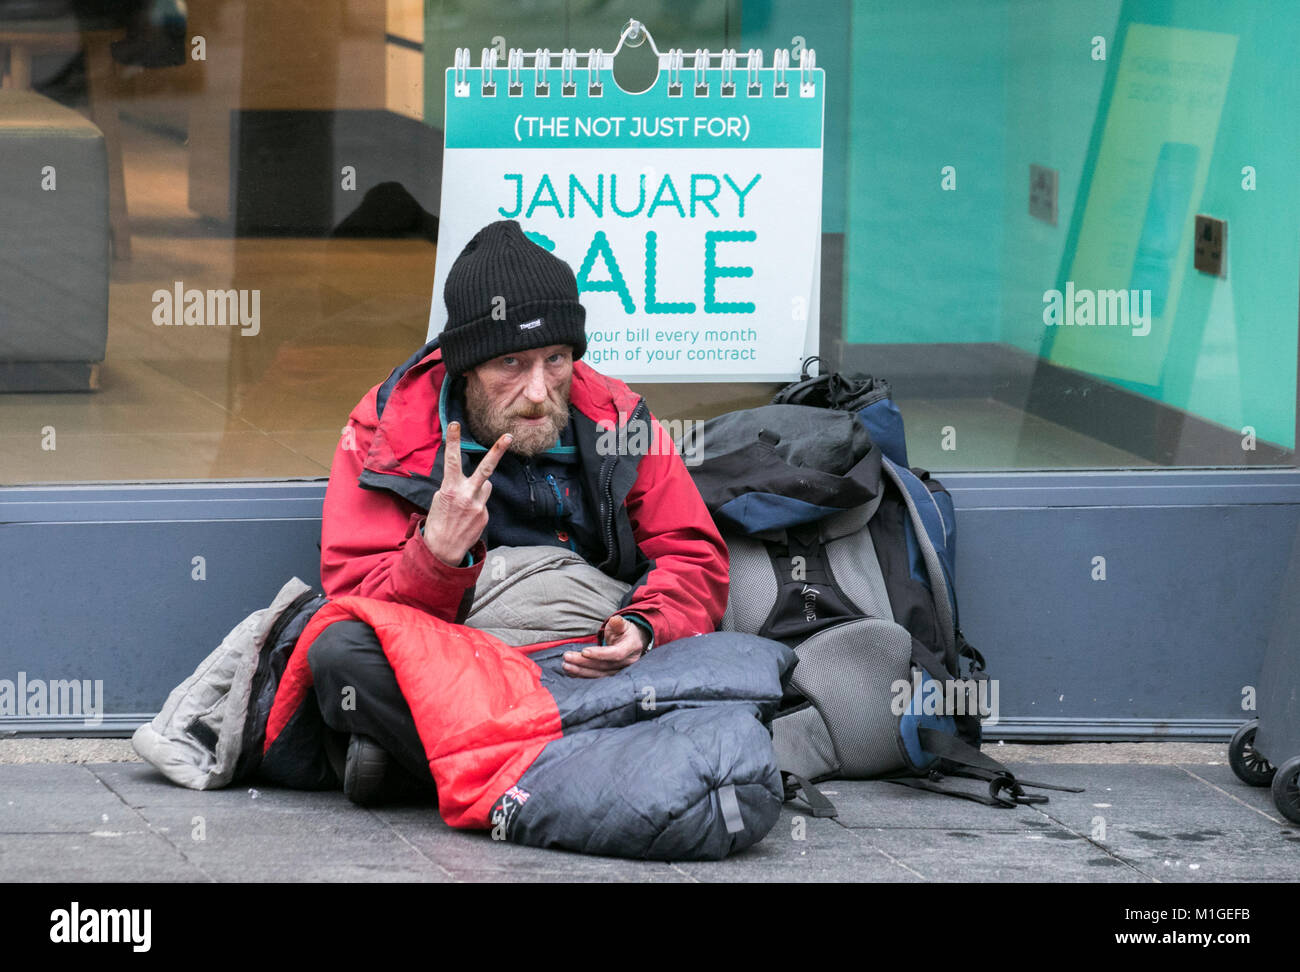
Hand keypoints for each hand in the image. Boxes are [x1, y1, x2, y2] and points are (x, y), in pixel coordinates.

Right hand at [423, 421, 511, 565]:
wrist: (443, 550)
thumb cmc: (438, 521)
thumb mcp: (439, 499)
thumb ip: (455, 486)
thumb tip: (469, 481)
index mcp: (450, 489)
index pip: (452, 460)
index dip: (453, 441)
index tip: (455, 424)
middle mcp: (466, 495)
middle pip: (486, 469)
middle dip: (498, 451)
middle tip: (509, 436)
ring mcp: (478, 505)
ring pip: (486, 485)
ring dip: (478, 489)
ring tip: (465, 505)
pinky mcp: (485, 515)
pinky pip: (484, 502)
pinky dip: (477, 506)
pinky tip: (467, 518)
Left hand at [562, 614, 649, 678]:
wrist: (633, 643)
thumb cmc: (626, 632)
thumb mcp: (624, 624)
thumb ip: (618, 623)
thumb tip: (615, 620)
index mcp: (631, 648)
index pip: (615, 654)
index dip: (599, 654)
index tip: (584, 651)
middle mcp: (626, 663)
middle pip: (603, 665)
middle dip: (583, 662)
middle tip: (566, 657)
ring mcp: (619, 671)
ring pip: (598, 674)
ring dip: (580, 671)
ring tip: (565, 665)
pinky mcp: (610, 675)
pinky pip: (595, 677)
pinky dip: (582, 676)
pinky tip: (570, 672)